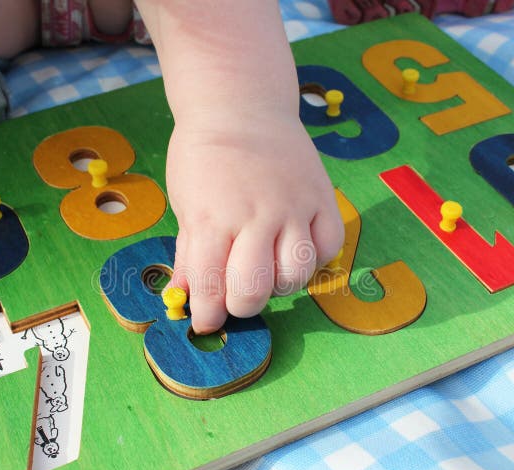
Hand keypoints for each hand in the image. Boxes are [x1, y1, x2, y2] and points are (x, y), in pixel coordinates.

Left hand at [165, 111, 343, 332]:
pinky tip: (295, 250)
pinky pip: (328, 247)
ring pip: (297, 274)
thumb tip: (185, 297)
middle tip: (236, 296)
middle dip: (242, 306)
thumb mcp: (185, 203)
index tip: (207, 321)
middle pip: (255, 289)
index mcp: (213, 218)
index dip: (208, 315)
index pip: (211, 286)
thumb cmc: (205, 155)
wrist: (241, 105)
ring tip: (268, 272)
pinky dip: (314, 259)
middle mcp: (256, 216)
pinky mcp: (322, 197)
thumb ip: (190, 252)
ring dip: (280, 286)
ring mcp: (293, 206)